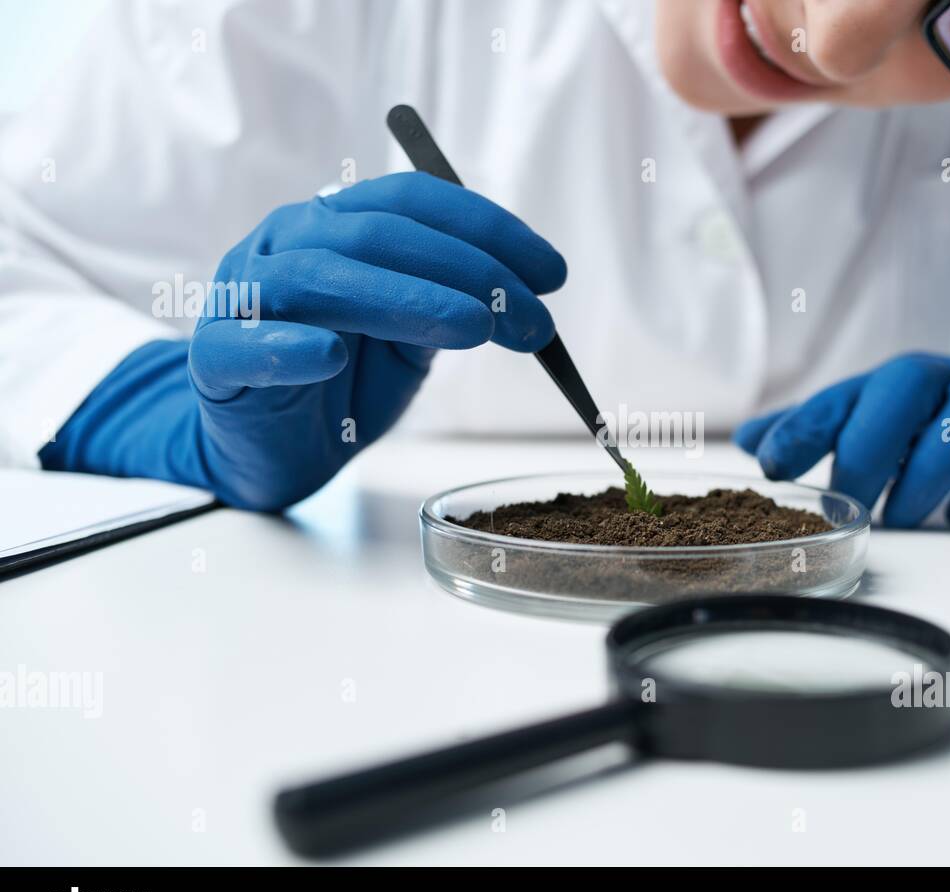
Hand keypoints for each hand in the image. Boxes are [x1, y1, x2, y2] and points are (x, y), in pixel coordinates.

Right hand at [41, 172, 565, 509]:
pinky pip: (243, 343)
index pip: (413, 202)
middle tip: (530, 318)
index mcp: (335, 226)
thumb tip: (526, 300)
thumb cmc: (339, 383)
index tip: (551, 272)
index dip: (487, 228)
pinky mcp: (214, 360)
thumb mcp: (408, 340)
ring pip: (317, 278)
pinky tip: (328, 354)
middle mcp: (287, 245)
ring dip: (403, 299)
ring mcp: (243, 297)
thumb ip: (450, 309)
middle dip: (467, 272)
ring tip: (471, 328)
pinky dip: (286, 344)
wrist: (266, 446)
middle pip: (376, 235)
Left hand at [734, 352, 949, 527]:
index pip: (840, 398)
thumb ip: (815, 432)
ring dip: (930, 469)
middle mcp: (942, 381)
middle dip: (868, 446)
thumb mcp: (875, 421)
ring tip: (901, 517)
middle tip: (847, 501)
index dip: (802, 428)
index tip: (771, 465)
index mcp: (890, 382)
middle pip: (902, 391)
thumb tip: (747, 441)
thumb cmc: (939, 422)